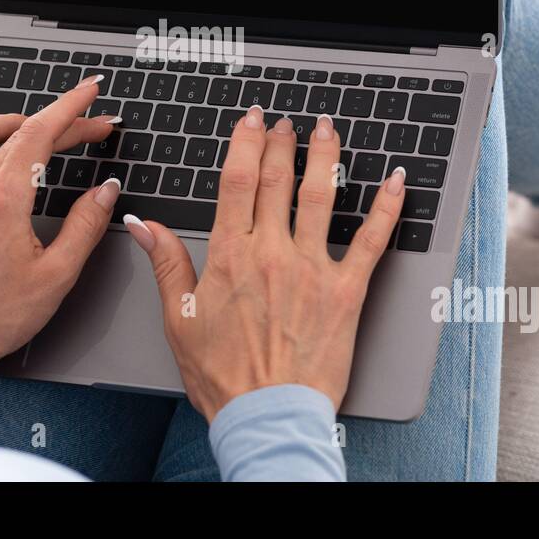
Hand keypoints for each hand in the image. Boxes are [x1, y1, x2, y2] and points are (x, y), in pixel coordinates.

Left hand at [0, 76, 121, 374]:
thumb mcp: (57, 275)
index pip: (40, 134)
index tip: (91, 94)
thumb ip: (86, 226)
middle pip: (18, 133)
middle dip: (59, 121)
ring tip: (34, 125)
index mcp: (3, 202)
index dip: (71, 108)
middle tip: (90, 126)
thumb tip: (105, 191)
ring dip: (6, 121)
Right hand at [125, 106, 406, 420]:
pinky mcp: (346, 292)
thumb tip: (145, 225)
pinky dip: (385, 207)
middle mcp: (272, 253)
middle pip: (277, 179)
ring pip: (321, 196)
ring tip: (327, 129)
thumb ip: (167, 264)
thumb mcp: (180, 320)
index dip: (245, 142)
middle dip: (281, 141)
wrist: (266, 417)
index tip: (251, 121)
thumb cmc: (224, 376)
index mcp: (230, 255)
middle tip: (285, 121)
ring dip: (325, 156)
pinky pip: (372, 241)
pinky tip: (394, 181)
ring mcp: (312, 269)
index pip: (237, 181)